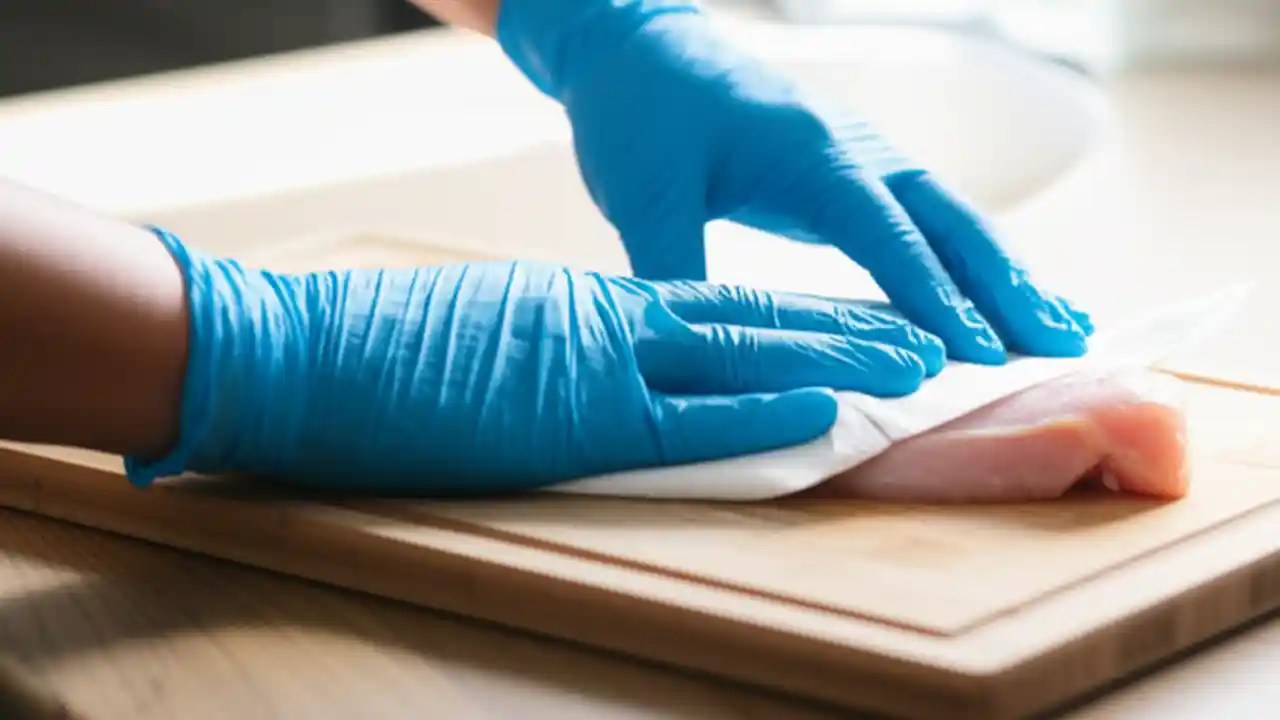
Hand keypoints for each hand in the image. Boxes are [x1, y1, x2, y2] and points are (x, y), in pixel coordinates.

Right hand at [127, 228, 944, 493]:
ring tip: (911, 367)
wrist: (296, 347)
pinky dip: (760, 410)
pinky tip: (824, 409)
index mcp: (581, 301)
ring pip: (740, 353)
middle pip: (747, 318)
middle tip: (919, 338)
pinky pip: (686, 414)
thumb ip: (547, 345)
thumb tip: (583, 368)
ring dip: (832, 360)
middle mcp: (603, 316)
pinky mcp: (569, 412)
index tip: (849, 323)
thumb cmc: (370, 350)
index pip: (708, 305)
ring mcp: (591, 359)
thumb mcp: (481, 332)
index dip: (788, 317)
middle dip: (841, 328)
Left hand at [496, 0, 1092, 363]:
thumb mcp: (644, 195)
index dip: (935, 297)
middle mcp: (857, 151)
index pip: (890, 235)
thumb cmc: (639, 115)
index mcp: (812, 155)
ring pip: (955, 220)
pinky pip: (929, 219)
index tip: (980, 354)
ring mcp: (865, 156)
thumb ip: (676, 270)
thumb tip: (701, 354)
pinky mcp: (855, 171)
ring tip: (1064, 326)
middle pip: (952, 224)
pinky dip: (971, 261)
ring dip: (1008, 274)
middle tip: (1066, 344)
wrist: (639, 48)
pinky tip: (999, 294)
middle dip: (1009, 287)